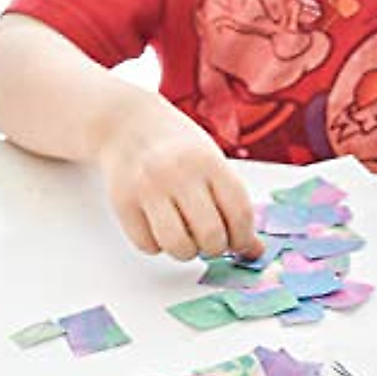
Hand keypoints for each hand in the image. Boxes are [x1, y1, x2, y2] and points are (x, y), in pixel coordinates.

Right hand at [97, 93, 262, 261]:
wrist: (126, 123)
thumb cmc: (176, 145)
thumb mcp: (211, 162)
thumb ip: (232, 202)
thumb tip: (253, 248)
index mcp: (208, 161)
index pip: (240, 213)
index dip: (245, 238)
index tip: (241, 243)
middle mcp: (178, 174)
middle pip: (211, 236)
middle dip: (216, 247)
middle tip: (212, 240)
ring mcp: (148, 188)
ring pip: (178, 247)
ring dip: (187, 251)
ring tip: (186, 236)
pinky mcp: (123, 203)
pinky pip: (147, 245)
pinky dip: (157, 245)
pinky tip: (159, 227)